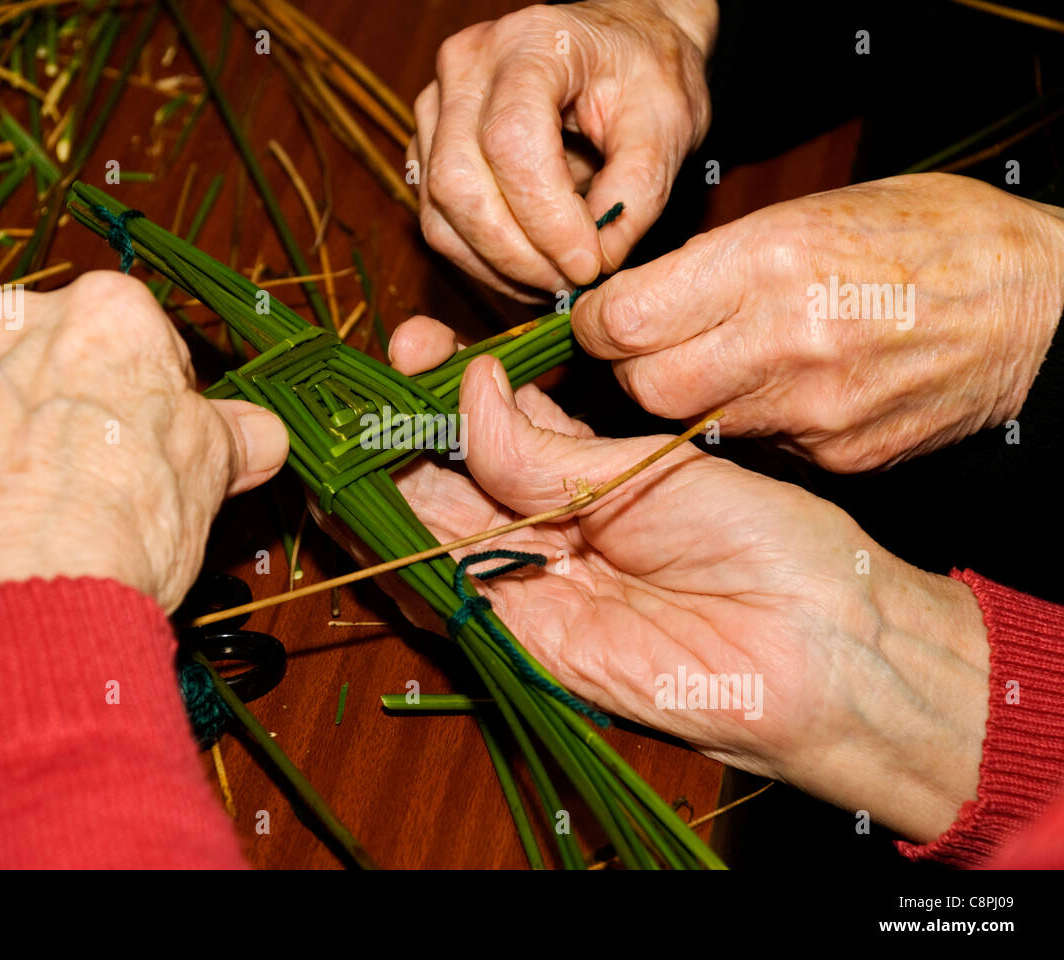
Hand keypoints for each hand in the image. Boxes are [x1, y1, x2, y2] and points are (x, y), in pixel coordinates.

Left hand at [0, 271, 288, 637]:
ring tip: (36, 519)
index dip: (159, 401)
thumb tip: (262, 436)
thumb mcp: (208, 476)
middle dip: (76, 409)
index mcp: (105, 314)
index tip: (161, 448)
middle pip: (57, 360)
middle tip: (100, 483)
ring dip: (7, 440)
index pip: (145, 342)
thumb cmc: (122, 528)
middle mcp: (11, 325)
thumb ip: (230, 439)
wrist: (12, 606)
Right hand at [343, 316, 990, 842]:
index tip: (419, 343)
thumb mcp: (648, 469)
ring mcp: (533, 585)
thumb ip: (548, 447)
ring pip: (435, 530)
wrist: (815, 647)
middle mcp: (550, 531)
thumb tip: (471, 387)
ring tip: (343, 428)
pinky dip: (397, 551)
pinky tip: (358, 504)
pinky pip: (446, 594)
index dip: (451, 385)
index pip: (495, 426)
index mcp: (587, 480)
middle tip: (368, 379)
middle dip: (405, 425)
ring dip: (386, 483)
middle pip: (452, 476)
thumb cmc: (763, 544)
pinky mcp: (525, 640)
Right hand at [412, 0, 715, 298]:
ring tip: (552, 279)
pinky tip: (526, 267)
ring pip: (440, 211)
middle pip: (459, 183)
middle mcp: (467, 67)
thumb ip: (636, 194)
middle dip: (515, 253)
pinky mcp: (428, 146)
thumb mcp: (667, 125)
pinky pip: (436, 220)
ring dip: (495, 264)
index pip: (511, 143)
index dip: (545, 218)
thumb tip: (597, 260)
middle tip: (569, 282)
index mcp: (531, 45)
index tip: (587, 263)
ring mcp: (437, 106)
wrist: (621, 49)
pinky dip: (479, 258)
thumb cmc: (644, 76)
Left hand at [573, 173, 1063, 470]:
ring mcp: (814, 409)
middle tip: (651, 347)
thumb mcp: (817, 211)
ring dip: (687, 399)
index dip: (597, 323)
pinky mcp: (839, 456)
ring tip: (727, 362)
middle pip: (644, 388)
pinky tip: (786, 390)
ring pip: (690, 426)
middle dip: (631, 370)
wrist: (1045, 306)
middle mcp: (787, 341)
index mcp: (773, 262)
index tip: (602, 317)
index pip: (623, 321)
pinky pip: (756, 447)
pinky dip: (751, 423)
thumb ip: (719, 261)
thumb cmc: (932, 239)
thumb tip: (639, 298)